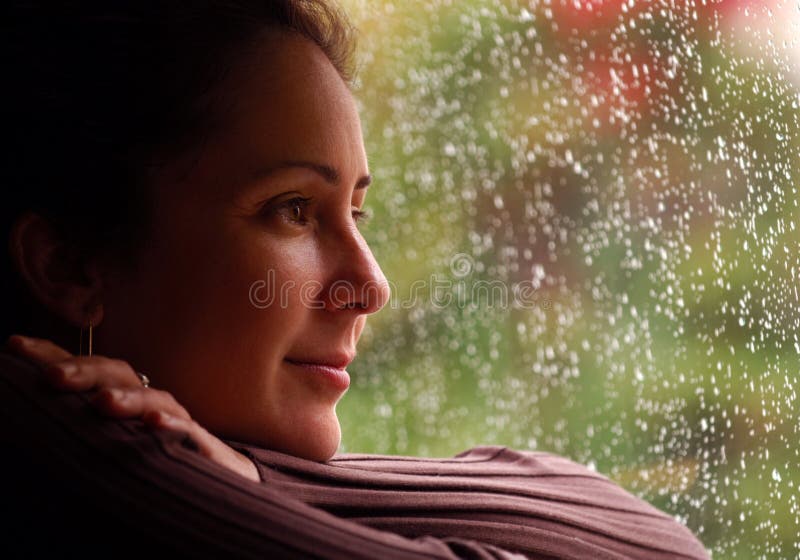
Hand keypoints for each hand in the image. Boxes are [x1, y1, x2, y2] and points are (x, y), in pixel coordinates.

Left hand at [5, 334, 259, 482]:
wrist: (222, 475)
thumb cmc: (160, 456)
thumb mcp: (114, 438)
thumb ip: (83, 420)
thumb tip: (33, 403)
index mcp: (124, 397)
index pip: (86, 370)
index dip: (52, 355)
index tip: (14, 347)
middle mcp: (150, 402)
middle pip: (118, 375)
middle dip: (84, 372)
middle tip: (51, 377)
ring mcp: (178, 422)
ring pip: (153, 400)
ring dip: (127, 398)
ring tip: (102, 403)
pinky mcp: (204, 447)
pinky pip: (190, 434)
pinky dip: (172, 426)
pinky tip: (153, 424)